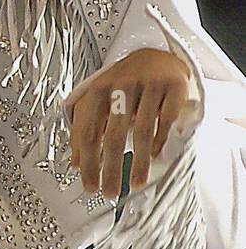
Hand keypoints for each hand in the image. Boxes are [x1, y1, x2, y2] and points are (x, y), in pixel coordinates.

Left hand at [65, 48, 192, 198]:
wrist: (157, 57)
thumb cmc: (125, 84)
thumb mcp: (100, 101)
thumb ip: (85, 128)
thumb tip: (75, 163)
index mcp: (98, 90)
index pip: (89, 132)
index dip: (88, 162)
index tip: (89, 185)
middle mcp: (122, 85)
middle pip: (113, 135)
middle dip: (110, 169)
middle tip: (110, 192)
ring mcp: (148, 84)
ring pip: (141, 131)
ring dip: (138, 163)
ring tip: (136, 183)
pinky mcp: (173, 86)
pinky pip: (165, 121)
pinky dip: (160, 142)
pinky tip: (155, 156)